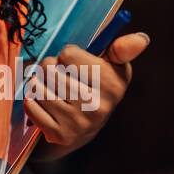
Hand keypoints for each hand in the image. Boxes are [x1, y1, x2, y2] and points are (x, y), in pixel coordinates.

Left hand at [24, 32, 148, 161]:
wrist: (82, 130)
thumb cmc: (94, 87)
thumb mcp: (112, 66)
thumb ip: (122, 48)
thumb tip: (141, 39)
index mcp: (114, 84)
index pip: (68, 53)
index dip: (66, 55)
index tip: (74, 64)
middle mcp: (99, 106)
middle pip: (49, 67)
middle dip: (49, 68)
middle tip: (60, 77)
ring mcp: (79, 123)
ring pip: (38, 85)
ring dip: (38, 84)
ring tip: (51, 89)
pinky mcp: (60, 135)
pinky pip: (31, 105)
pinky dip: (32, 101)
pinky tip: (45, 105)